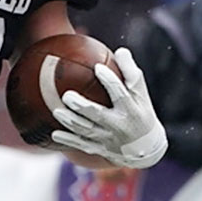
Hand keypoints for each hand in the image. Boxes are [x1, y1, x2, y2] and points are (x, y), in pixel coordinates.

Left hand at [48, 47, 167, 168]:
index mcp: (131, 109)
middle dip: (82, 106)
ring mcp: (109, 140)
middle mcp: (119, 126)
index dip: (109, 81)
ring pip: (87, 131)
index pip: (120, 94)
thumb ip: (130, 72)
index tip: (98, 68)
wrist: (146, 148)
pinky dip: (68, 140)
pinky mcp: (100, 150)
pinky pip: (81, 145)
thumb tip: (120, 51)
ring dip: (71, 122)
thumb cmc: (140, 112)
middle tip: (67, 95)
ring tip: (57, 111)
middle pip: (98, 115)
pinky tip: (54, 133)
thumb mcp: (141, 93)